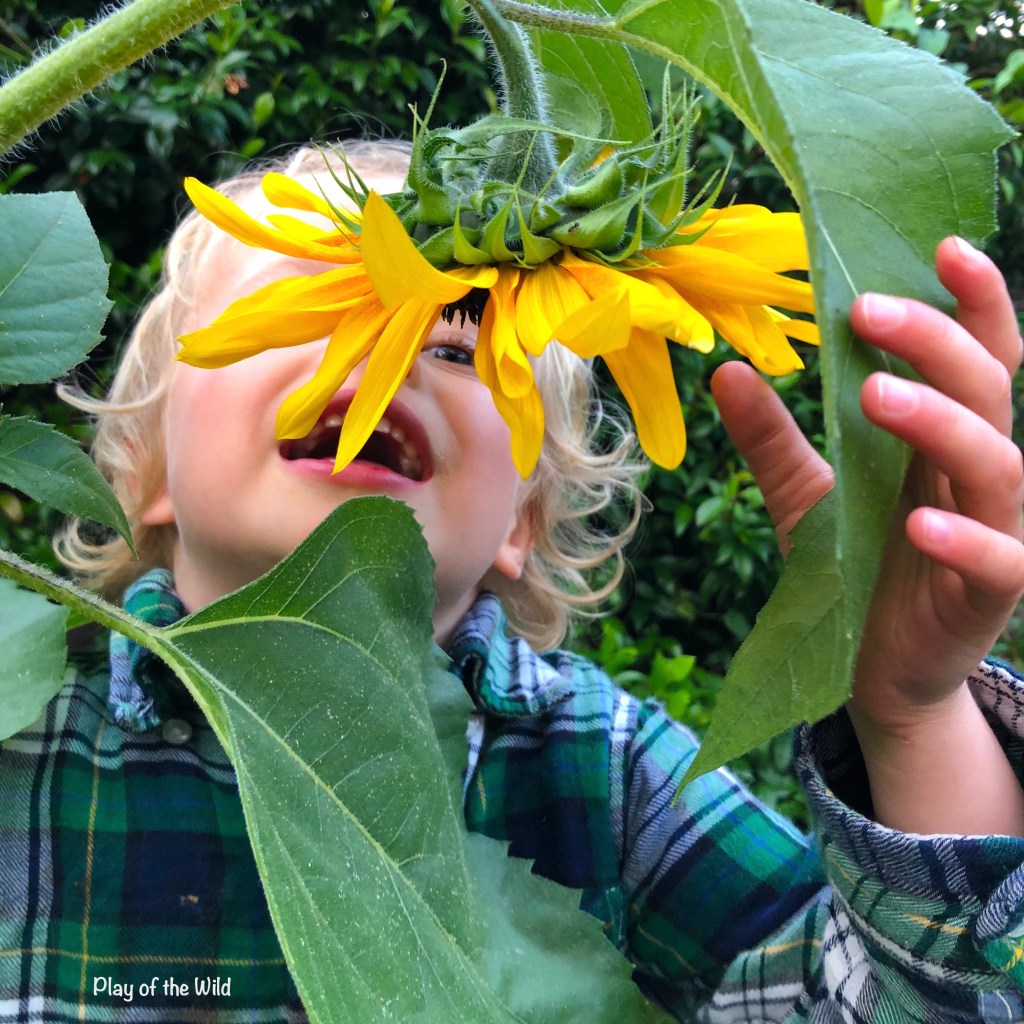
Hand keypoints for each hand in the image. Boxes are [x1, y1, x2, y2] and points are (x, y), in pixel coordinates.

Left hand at [713, 238, 1023, 833]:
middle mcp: (982, 475)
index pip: (981, 357)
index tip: (942, 247)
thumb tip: (725, 369)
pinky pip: (999, 560)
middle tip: (867, 310)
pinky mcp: (993, 596)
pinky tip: (915, 519)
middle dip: (936, 341)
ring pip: (998, 462)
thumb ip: (773, 438)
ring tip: (877, 394)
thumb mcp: (805, 495)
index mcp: (945, 441)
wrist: (878, 671)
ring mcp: (999, 534)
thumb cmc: (857, 570)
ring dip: (942, 421)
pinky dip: (964, 536)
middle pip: (988, 389)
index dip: (976, 302)